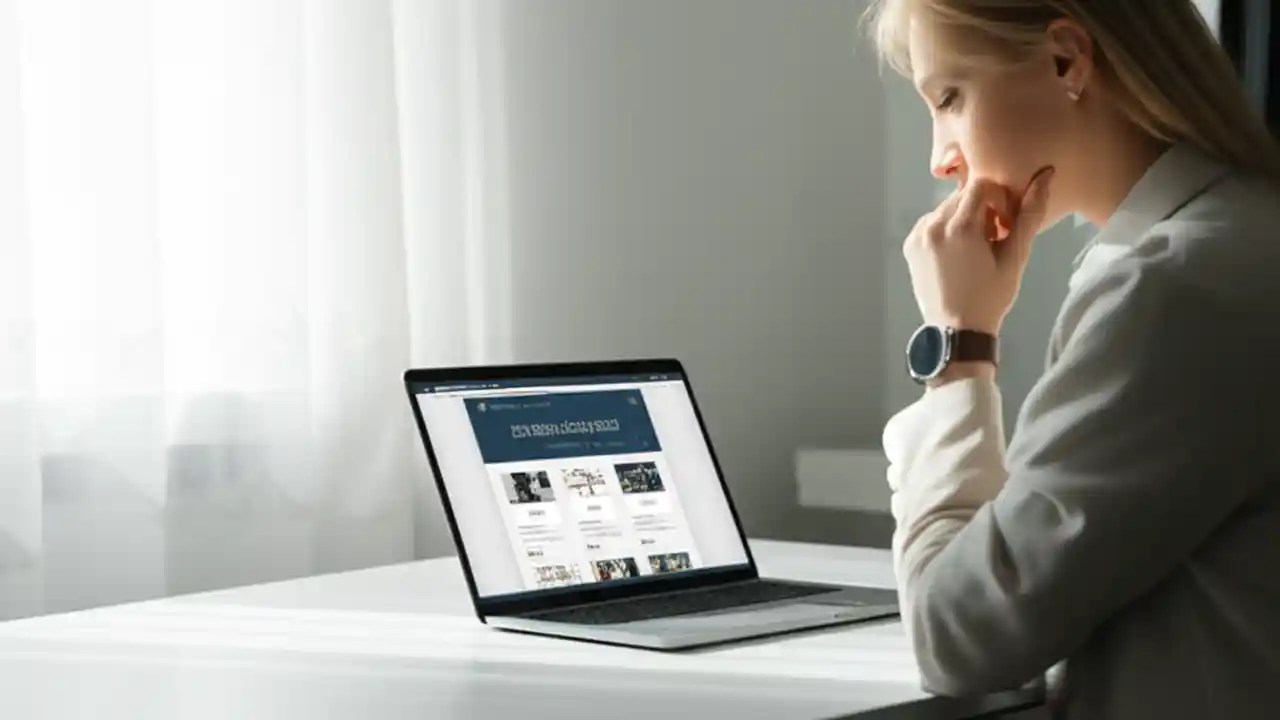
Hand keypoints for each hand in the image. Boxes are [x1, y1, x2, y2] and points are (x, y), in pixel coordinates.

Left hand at [903, 167, 1055, 335]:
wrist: (955, 331)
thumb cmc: (990, 297)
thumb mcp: (1015, 257)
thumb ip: (1029, 215)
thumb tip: (1045, 176)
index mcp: (959, 227)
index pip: (981, 184)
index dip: (999, 199)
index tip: (1004, 225)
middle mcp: (932, 225)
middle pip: (963, 195)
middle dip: (982, 210)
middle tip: (993, 240)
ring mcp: (917, 235)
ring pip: (947, 207)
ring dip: (964, 219)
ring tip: (975, 250)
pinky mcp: (909, 244)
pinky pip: (932, 222)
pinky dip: (946, 230)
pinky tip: (958, 255)